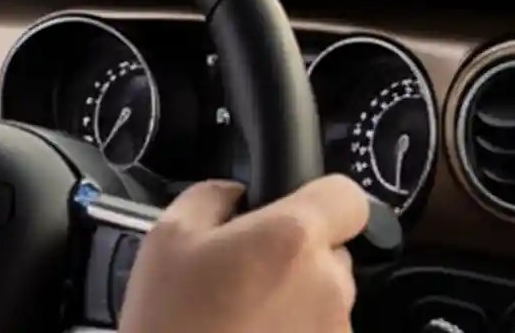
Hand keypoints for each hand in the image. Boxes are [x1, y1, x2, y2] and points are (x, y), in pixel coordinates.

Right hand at [120, 175, 368, 332]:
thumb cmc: (170, 324)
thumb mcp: (167, 238)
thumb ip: (214, 197)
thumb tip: (238, 194)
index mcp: (292, 238)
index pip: (347, 196)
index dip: (322, 200)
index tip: (293, 214)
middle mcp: (328, 283)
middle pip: (334, 252)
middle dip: (299, 259)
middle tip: (249, 278)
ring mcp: (336, 331)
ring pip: (328, 299)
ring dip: (298, 302)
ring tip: (245, 319)